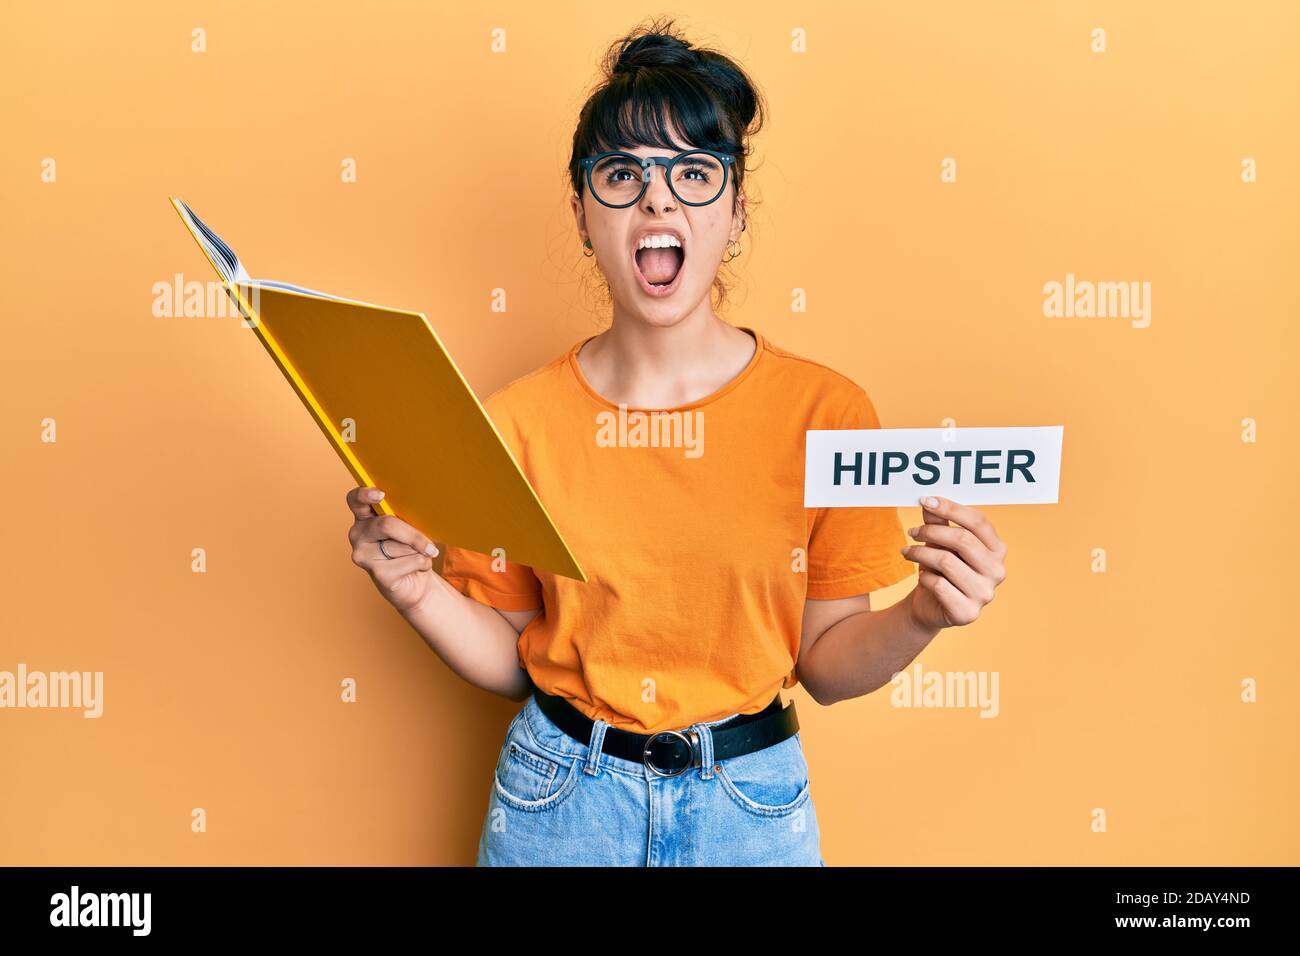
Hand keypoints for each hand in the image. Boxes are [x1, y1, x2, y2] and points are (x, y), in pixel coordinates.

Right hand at [346, 485, 440, 613]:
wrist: (415, 580)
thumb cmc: (411, 547)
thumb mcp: (409, 527)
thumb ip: (406, 517)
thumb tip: (423, 513)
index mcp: (365, 516)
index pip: (355, 500)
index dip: (365, 494)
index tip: (381, 495)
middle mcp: (358, 534)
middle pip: (387, 525)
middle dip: (413, 534)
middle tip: (431, 545)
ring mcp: (364, 555)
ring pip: (402, 545)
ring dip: (420, 551)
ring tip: (418, 556)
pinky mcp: (377, 573)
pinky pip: (410, 561)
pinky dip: (423, 564)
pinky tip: (417, 568)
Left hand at [900, 495, 1006, 629]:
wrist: (930, 606)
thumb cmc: (939, 569)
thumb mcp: (939, 542)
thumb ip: (938, 521)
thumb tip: (929, 501)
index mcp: (997, 550)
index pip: (978, 521)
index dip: (951, 508)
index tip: (925, 500)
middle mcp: (997, 571)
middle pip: (962, 540)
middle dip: (931, 531)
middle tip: (912, 531)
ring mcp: (985, 594)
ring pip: (947, 562)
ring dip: (921, 553)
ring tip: (908, 552)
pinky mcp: (968, 612)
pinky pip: (939, 585)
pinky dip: (924, 578)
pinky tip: (921, 578)